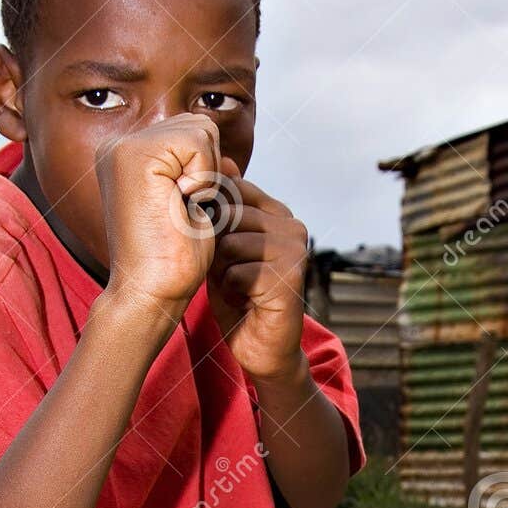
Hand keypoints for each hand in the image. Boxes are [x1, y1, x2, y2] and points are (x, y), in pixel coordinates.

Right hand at [95, 116, 223, 320]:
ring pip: (199, 130)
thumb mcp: (194, 205)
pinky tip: (179, 204)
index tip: (186, 206)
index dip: (207, 170)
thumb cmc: (172, 258)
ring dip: (206, 174)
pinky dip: (202, 178)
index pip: (191, 132)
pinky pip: (197, 143)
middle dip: (208, 168)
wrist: (151, 291)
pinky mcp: (133, 155)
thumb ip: (203, 171)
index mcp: (128, 154)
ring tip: (179, 207)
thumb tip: (230, 159)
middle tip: (183, 209)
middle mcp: (119, 145)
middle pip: (198, 124)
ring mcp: (121, 146)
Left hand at [206, 166, 309, 380]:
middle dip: (216, 246)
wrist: (259, 347)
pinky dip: (231, 289)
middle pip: (229, 214)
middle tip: (228, 272)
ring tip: (236, 286)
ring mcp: (295, 250)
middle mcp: (292, 226)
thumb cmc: (237, 296)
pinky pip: (238, 270)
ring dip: (223, 269)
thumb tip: (221, 160)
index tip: (216, 247)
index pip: (233, 189)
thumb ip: (218, 208)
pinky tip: (245, 299)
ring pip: (231, 242)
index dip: (212, 216)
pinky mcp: (290, 277)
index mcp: (278, 212)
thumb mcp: (220, 245)